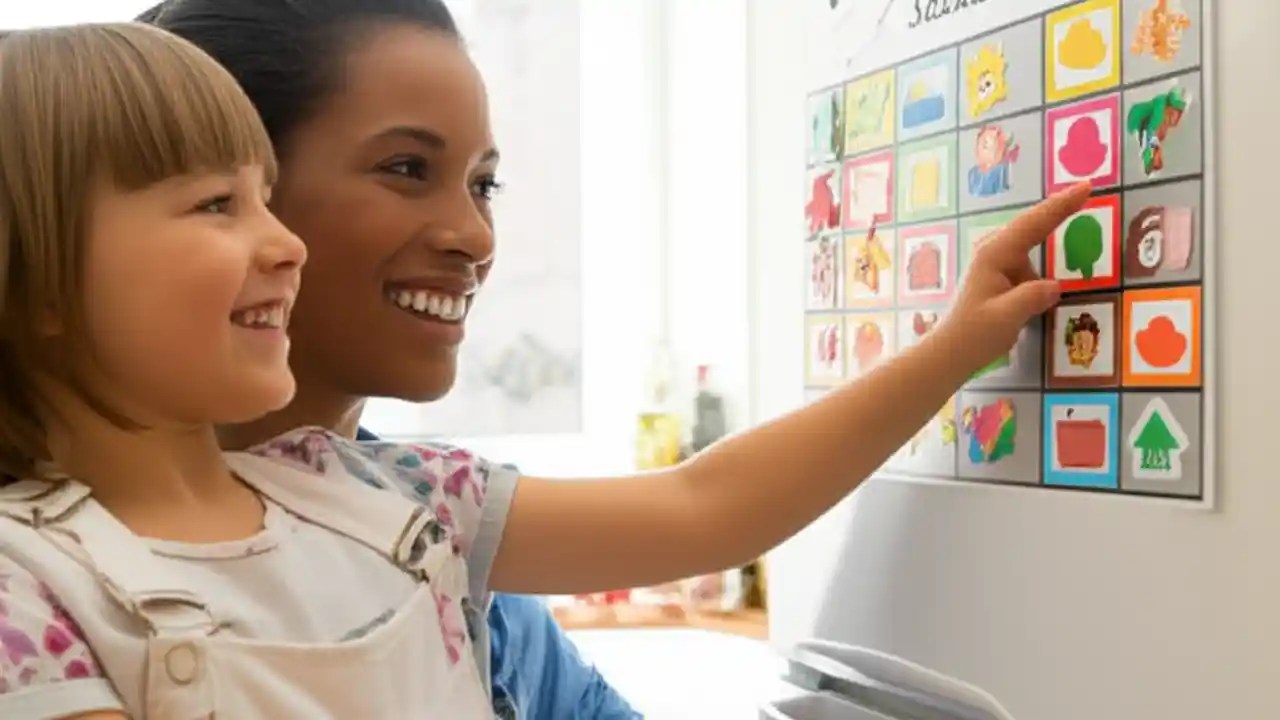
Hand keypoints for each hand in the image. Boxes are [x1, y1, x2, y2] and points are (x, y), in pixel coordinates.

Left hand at [940, 182, 1090, 370]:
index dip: (1062, 205)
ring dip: (1050, 231)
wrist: (951, 352)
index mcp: (995, 254)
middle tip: (1086, 190)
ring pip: (1030, 245)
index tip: (1086, 186)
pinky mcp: (999, 276)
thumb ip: (1033, 297)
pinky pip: (1027, 262)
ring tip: (1073, 216)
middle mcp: (993, 251)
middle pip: (1032, 225)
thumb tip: (1055, 285)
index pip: (1034, 223)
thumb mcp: (1007, 317)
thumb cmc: (974, 334)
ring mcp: (995, 263)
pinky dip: (1042, 262)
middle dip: (1058, 209)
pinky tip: (1050, 270)